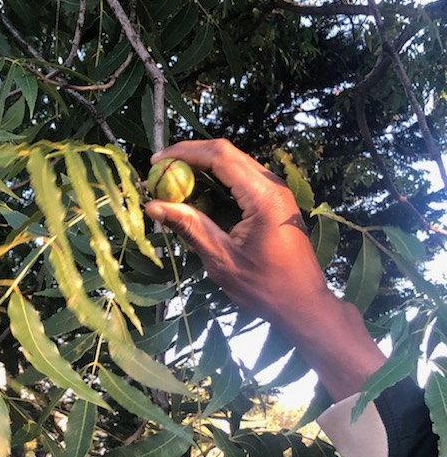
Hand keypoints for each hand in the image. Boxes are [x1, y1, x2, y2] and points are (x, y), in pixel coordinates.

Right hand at [145, 139, 385, 400]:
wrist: (303, 303)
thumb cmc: (265, 287)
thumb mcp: (222, 260)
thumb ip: (190, 227)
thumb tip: (154, 206)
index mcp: (263, 197)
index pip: (220, 157)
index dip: (184, 153)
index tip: (156, 161)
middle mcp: (273, 186)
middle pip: (227, 154)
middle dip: (190, 158)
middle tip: (160, 170)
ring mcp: (277, 192)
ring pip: (235, 164)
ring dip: (203, 169)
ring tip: (174, 183)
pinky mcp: (276, 201)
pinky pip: (243, 179)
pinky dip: (218, 182)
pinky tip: (198, 197)